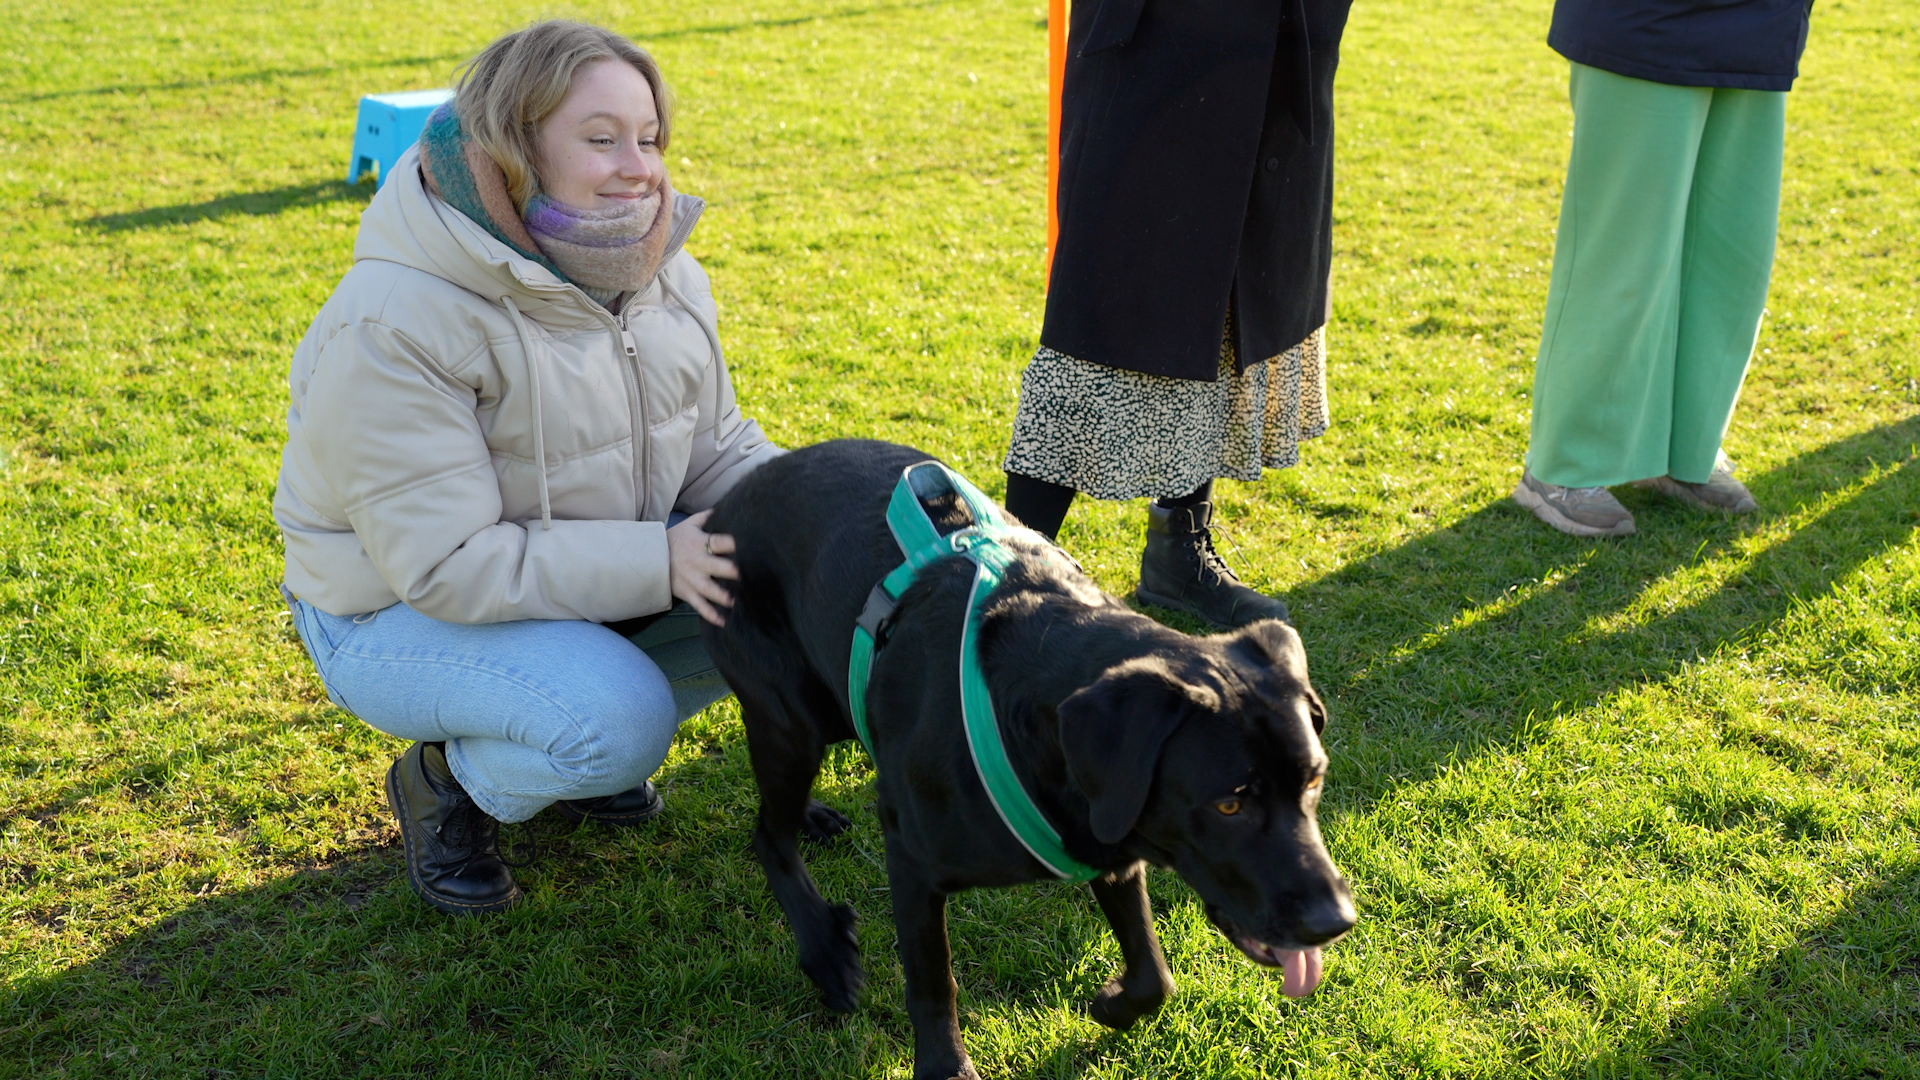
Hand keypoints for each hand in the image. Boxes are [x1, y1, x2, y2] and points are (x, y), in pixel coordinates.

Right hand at [666, 510, 737, 625]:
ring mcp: (691, 579)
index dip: (733, 544)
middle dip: (731, 571)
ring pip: (709, 590)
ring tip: (735, 601)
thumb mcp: (689, 525)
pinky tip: (722, 621)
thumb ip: (707, 517)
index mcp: (699, 544)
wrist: (649, 557)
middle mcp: (697, 562)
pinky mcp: (687, 592)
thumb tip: (726, 506)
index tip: (748, 545)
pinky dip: (710, 615)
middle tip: (745, 575)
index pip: (719, 542)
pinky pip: (699, 606)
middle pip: (716, 567)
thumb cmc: (674, 539)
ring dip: (722, 596)